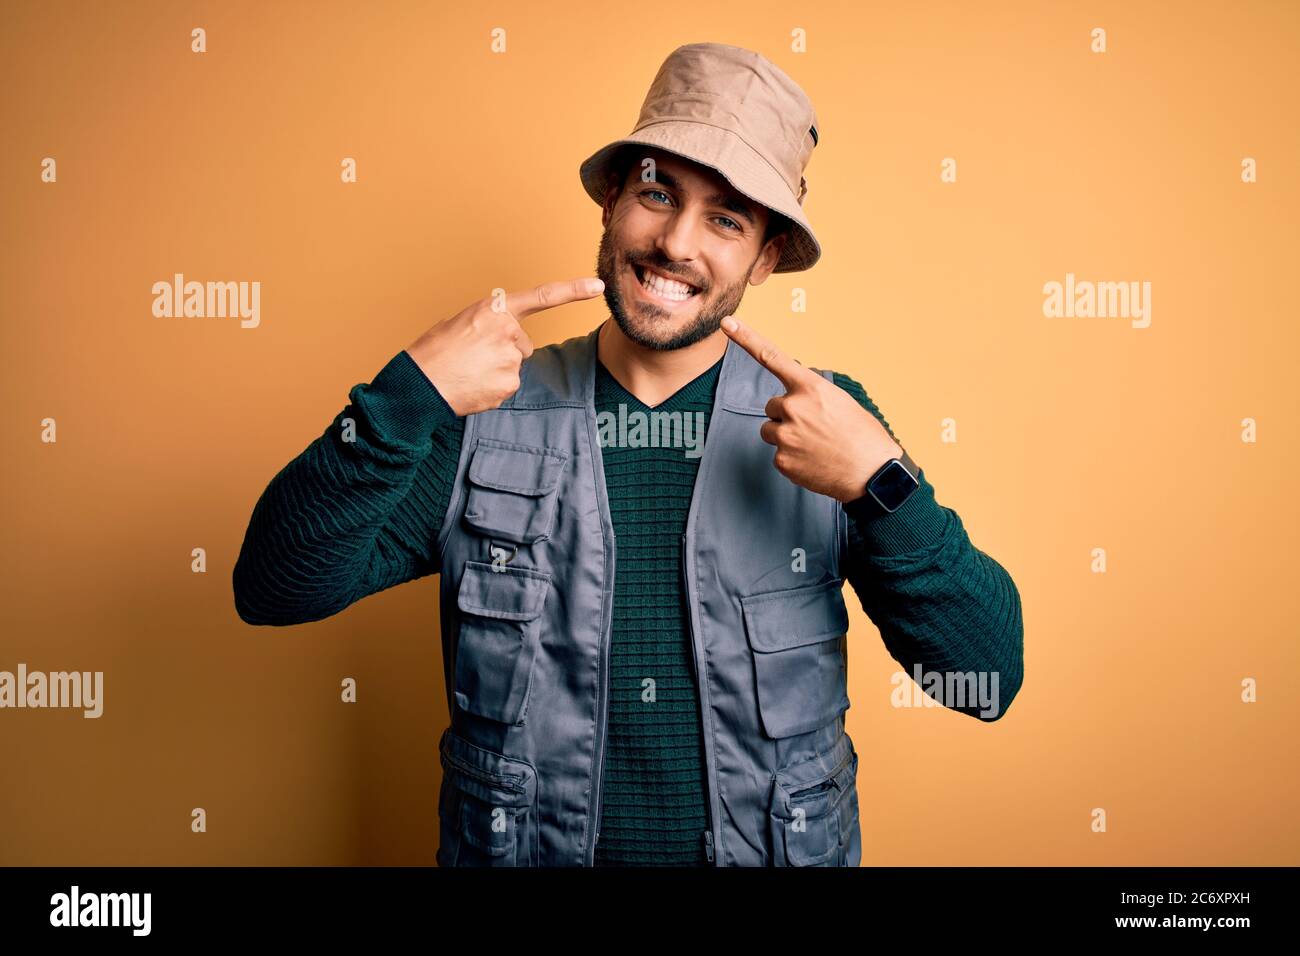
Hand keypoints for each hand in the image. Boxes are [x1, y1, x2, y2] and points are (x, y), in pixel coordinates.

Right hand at [405, 278, 604, 415]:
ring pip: (514, 366)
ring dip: (495, 370)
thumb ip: (490, 324)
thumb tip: (505, 340)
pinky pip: (507, 385)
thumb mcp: (461, 323)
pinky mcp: (509, 384)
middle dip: (502, 351)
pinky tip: (472, 385)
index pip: (543, 296)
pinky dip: (492, 387)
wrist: (419, 384)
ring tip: (468, 371)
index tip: (598, 286)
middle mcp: (508, 332)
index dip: (573, 290)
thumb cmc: (434, 352)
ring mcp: (511, 360)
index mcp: (494, 309)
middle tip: (471, 356)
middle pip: (522, 344)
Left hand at [720, 316, 902, 502]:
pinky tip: (813, 461)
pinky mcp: (781, 460)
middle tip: (815, 428)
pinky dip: (792, 458)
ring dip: (786, 435)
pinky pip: (778, 453)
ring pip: (770, 429)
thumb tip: (793, 402)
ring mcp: (785, 434)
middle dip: (787, 415)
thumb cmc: (861, 436)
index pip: (772, 357)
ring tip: (814, 445)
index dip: (746, 338)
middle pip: (772, 406)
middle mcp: (793, 406)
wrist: (873, 473)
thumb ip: (811, 396)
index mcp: (810, 387)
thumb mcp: (839, 402)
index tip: (727, 324)